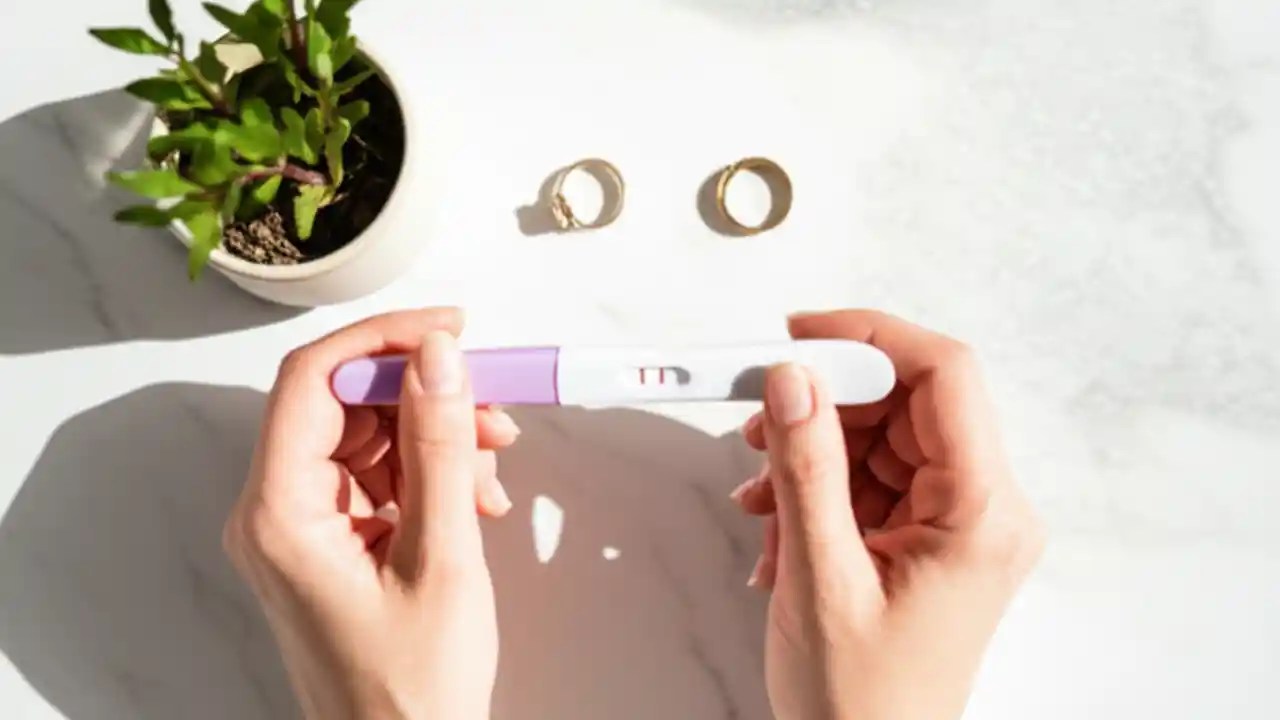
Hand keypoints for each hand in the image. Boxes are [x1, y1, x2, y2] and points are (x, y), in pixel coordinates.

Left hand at [223, 309, 519, 719]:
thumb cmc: (413, 688)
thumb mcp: (442, 557)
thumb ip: (440, 448)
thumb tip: (438, 358)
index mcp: (279, 514)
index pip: (312, 380)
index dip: (382, 340)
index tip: (449, 331)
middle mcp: (274, 512)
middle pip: (343, 406)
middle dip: (424, 398)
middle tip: (493, 409)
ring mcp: (300, 528)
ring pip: (367, 438)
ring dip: (437, 440)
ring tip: (492, 472)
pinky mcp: (328, 542)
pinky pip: (376, 477)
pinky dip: (429, 475)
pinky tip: (475, 500)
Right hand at [733, 310, 1044, 719]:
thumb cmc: (861, 703)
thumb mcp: (821, 578)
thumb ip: (807, 470)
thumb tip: (794, 378)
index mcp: (982, 514)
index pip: (945, 376)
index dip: (871, 337)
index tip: (799, 335)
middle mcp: (982, 508)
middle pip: (904, 402)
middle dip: (824, 404)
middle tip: (756, 419)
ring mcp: (954, 521)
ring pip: (878, 436)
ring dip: (809, 453)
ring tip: (759, 497)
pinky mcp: (925, 535)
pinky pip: (869, 477)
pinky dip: (815, 487)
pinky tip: (776, 524)